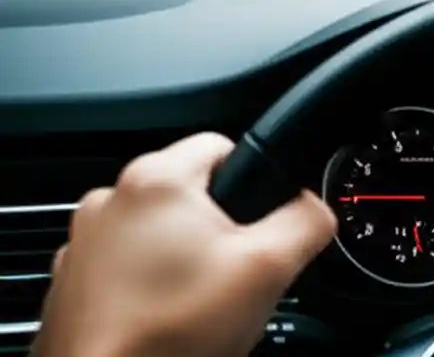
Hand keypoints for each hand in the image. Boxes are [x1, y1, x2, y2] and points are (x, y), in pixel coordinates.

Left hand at [33, 133, 336, 356]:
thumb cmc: (172, 332)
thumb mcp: (269, 269)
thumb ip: (306, 221)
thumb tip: (316, 208)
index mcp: (156, 180)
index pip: (225, 145)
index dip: (255, 182)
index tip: (258, 226)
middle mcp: (109, 200)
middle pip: (192, 194)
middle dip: (218, 229)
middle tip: (231, 276)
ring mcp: (84, 242)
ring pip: (158, 232)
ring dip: (181, 257)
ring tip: (194, 303)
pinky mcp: (73, 279)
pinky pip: (126, 265)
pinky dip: (148, 283)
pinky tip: (164, 316)